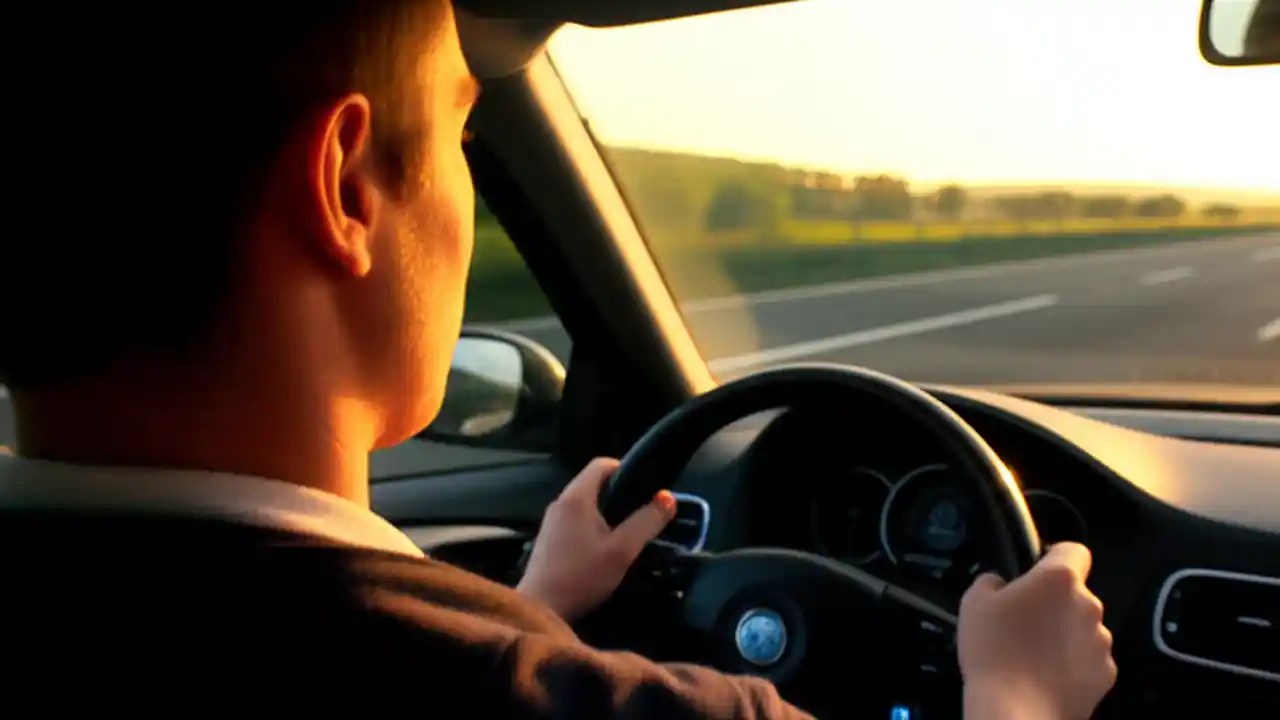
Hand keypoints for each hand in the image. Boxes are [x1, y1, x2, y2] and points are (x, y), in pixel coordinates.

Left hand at [517, 457, 676, 619]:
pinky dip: (591, 523)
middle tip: (641, 512)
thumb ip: (647, 522)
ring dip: (606, 510)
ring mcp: (551, 521)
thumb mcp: (622, 550)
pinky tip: (603, 547)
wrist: (540, 609)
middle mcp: (560, 502)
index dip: (626, 468)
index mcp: (577, 497)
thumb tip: (668, 497)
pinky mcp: (548, 538)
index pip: (601, 464)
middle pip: (592, 482)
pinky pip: (574, 518)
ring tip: (627, 531)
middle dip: (619, 492)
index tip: (645, 487)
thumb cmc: (582, 576)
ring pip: (584, 502)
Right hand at [959, 543, 1115, 719]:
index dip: (1055, 557)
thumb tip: (1002, 583)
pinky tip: (1049, 677)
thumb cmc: (993, 650)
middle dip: (1055, 603)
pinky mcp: (1107, 674)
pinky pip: (1090, 658)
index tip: (1035, 573)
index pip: (1074, 550)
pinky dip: (1075, 664)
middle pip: (1076, 593)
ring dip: (1066, 633)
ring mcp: (1102, 642)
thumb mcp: (973, 603)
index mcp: (1059, 579)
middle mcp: (1089, 605)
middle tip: (1024, 622)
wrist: (1018, 712)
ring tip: (1035, 655)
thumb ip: (992, 581)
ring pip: (1083, 627)